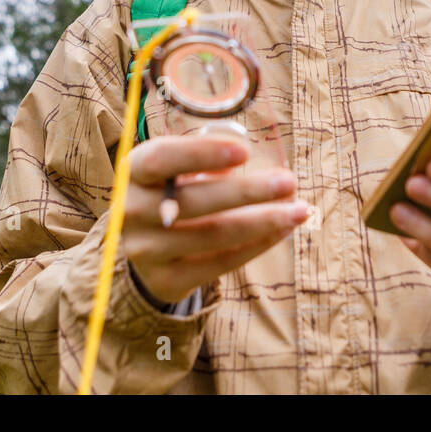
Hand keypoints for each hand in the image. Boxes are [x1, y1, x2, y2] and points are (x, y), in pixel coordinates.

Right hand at [123, 134, 310, 305]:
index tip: (245, 151)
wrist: (144, 244)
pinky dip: (258, 245)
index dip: (202, 154)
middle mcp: (131, 211)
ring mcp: (145, 250)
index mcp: (133, 172)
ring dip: (264, 221)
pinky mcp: (166, 280)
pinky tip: (283, 230)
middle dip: (248, 191)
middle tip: (289, 182)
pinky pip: (221, 262)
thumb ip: (208, 161)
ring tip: (300, 209)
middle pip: (194, 201)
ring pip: (214, 234)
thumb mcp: (177, 168)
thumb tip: (259, 168)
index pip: (162, 159)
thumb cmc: (173, 190)